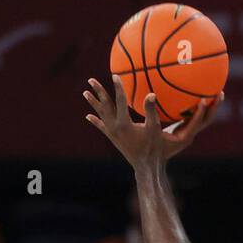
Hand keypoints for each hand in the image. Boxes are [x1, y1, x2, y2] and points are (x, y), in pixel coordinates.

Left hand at [84, 76, 219, 168]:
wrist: (147, 168)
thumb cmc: (156, 149)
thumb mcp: (157, 129)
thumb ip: (153, 111)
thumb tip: (151, 93)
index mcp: (124, 125)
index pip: (119, 102)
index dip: (117, 87)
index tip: (114, 74)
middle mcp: (115, 128)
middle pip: (104, 106)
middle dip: (98, 92)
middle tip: (90, 80)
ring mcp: (113, 134)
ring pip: (101, 114)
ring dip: (94, 103)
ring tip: (85, 92)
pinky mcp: (114, 139)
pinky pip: (102, 127)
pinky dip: (96, 121)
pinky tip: (88, 116)